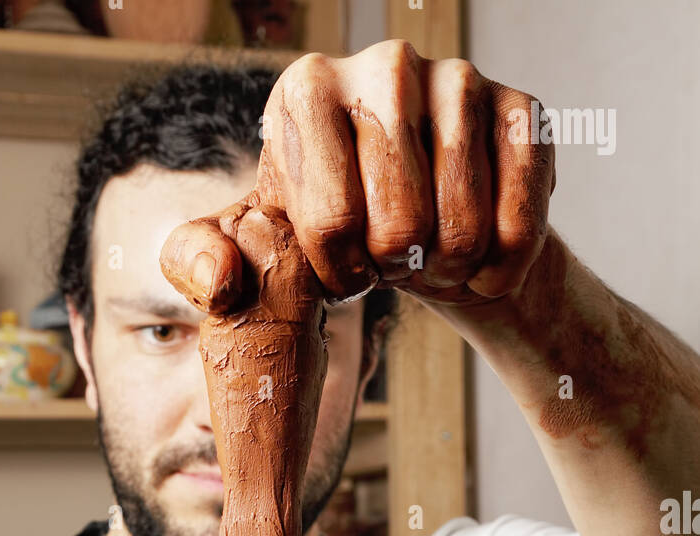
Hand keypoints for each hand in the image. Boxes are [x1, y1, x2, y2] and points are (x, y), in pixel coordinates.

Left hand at [161, 40, 555, 311]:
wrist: (414, 225)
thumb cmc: (327, 231)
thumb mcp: (253, 245)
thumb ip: (202, 261)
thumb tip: (220, 280)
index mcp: (306, 90)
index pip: (331, 221)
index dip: (341, 274)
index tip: (343, 269)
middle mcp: (383, 65)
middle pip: (398, 226)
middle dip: (395, 273)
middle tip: (392, 263)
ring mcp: (459, 79)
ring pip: (460, 228)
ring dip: (447, 271)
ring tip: (430, 257)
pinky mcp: (523, 110)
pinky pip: (520, 221)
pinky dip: (502, 267)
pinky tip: (481, 263)